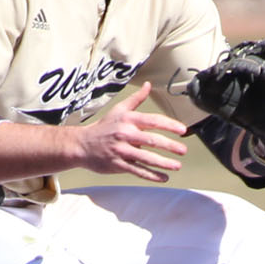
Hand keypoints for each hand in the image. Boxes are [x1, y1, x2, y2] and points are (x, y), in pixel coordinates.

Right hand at [73, 83, 188, 181]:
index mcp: (128, 120)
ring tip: (177, 165)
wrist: (81, 145)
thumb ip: (136, 99)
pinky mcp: (118, 165)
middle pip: (152, 140)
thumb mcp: (119, 110)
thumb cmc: (103, 127)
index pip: (153, 121)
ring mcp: (121, 151)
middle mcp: (125, 134)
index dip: (169, 125)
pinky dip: (152, 175)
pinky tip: (164, 178)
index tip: (182, 130)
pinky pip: (138, 171)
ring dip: (164, 163)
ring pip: (146, 158)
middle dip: (170, 146)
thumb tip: (148, 85)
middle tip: (183, 150)